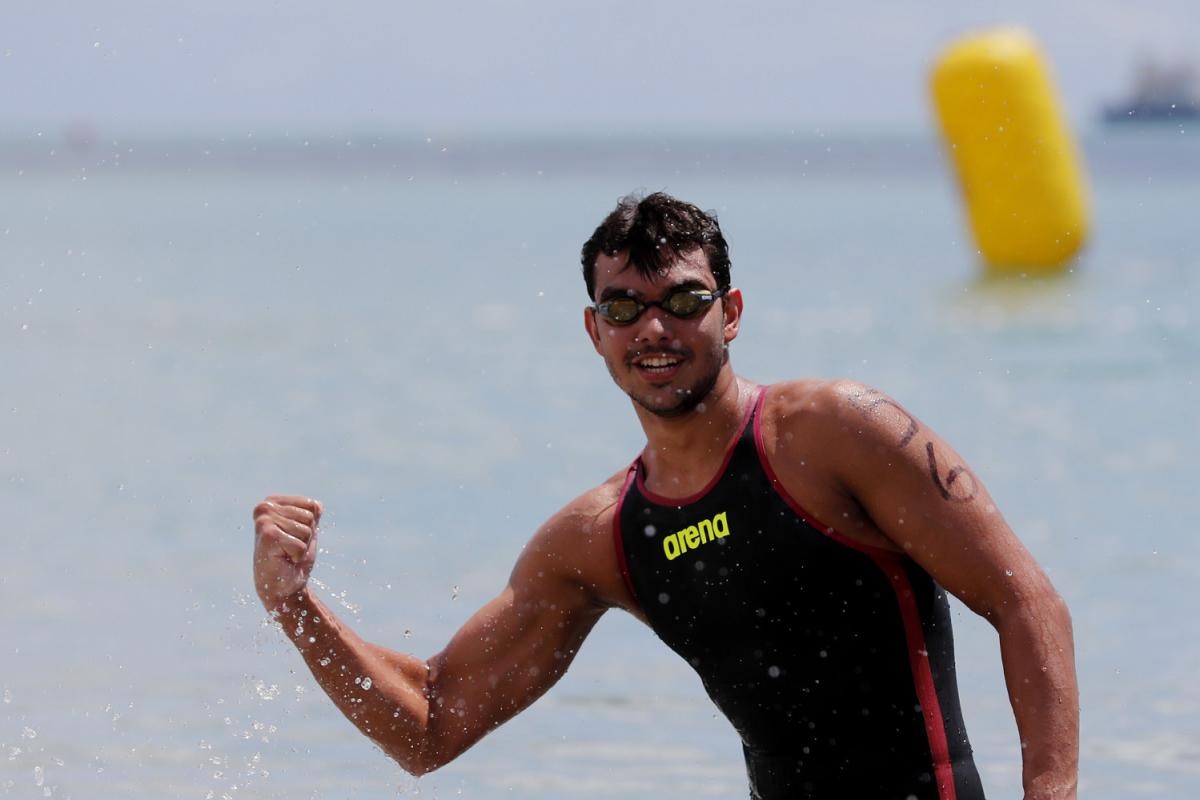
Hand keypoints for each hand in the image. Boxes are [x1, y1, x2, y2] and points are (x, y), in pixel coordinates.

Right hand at [253, 495, 322, 611]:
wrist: (283, 587)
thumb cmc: (293, 558)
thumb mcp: (306, 531)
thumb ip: (311, 515)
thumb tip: (318, 506)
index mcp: (272, 502)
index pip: (311, 505)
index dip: (310, 526)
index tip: (294, 538)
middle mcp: (265, 507)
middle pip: (309, 517)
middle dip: (306, 536)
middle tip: (289, 548)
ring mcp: (264, 521)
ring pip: (306, 529)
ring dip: (301, 546)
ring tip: (286, 553)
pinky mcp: (267, 535)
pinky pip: (300, 544)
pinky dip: (297, 555)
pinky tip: (283, 559)